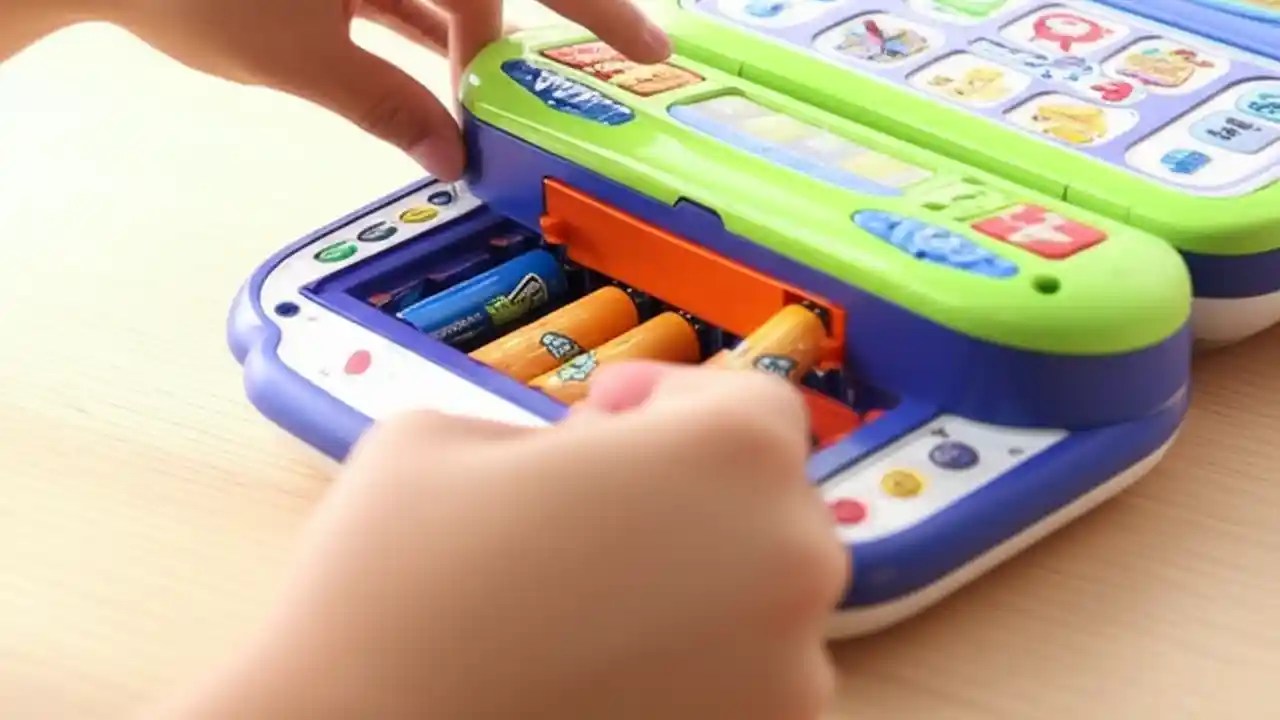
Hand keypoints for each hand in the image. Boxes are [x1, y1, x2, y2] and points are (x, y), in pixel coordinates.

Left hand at [107, 0, 670, 179]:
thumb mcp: (302, 57)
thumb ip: (386, 105)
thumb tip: (447, 153)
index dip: (602, 12)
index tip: (652, 51)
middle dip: (496, 49)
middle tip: (504, 113)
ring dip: (454, 42)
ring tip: (468, 105)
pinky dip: (407, 25)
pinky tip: (426, 75)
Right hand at [161, 364, 848, 718]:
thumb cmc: (393, 582)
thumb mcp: (440, 437)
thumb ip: (548, 429)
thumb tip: (592, 462)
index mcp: (732, 455)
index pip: (753, 402)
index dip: (671, 399)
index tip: (606, 416)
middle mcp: (792, 561)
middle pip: (763, 500)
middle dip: (684, 489)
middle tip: (590, 505)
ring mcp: (787, 672)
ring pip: (757, 597)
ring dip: (691, 580)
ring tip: (585, 597)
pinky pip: (741, 681)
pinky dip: (690, 666)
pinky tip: (595, 665)